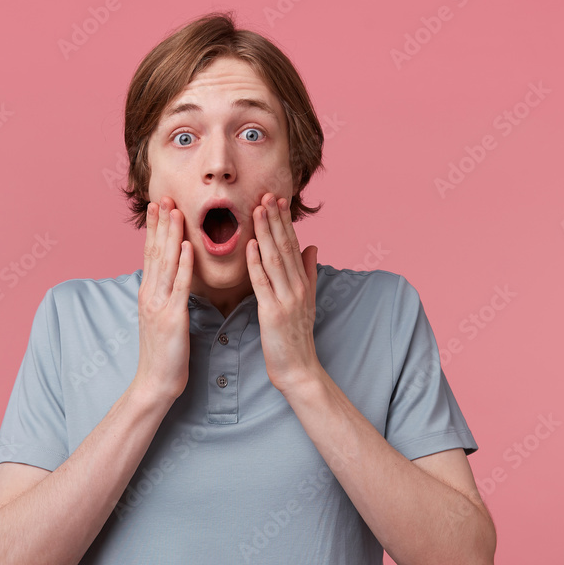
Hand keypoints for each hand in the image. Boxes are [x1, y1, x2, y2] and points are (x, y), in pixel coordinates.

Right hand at [132, 197, 193, 401]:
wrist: (155, 382)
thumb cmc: (164, 354)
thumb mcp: (162, 319)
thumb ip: (165, 297)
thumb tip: (170, 280)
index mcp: (149, 294)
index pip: (152, 254)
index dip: (155, 229)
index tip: (159, 205)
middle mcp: (150, 294)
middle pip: (155, 252)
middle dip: (160, 223)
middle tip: (163, 196)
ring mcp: (159, 305)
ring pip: (165, 263)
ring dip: (170, 235)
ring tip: (175, 211)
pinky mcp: (171, 317)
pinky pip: (178, 286)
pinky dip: (182, 264)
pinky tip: (186, 246)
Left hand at [245, 193, 322, 394]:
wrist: (299, 370)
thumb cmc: (297, 338)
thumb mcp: (307, 302)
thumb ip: (309, 273)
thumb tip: (313, 246)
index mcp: (303, 283)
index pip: (293, 246)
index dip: (284, 222)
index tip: (277, 201)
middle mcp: (298, 287)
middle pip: (285, 247)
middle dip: (275, 220)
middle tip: (266, 194)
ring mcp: (287, 299)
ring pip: (275, 259)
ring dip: (266, 233)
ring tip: (257, 210)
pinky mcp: (273, 313)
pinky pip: (263, 283)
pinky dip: (256, 263)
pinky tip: (250, 245)